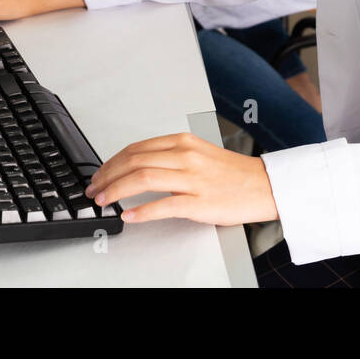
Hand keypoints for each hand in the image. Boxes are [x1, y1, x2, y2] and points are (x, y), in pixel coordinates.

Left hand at [84, 132, 278, 225]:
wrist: (264, 186)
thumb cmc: (232, 173)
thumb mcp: (199, 153)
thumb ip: (170, 156)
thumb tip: (137, 167)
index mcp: (183, 142)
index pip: (136, 148)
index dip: (111, 162)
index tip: (100, 174)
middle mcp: (185, 156)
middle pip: (134, 161)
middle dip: (107, 176)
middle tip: (95, 189)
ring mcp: (192, 179)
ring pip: (143, 178)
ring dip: (116, 190)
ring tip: (104, 201)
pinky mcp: (199, 202)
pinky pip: (164, 205)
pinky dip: (142, 211)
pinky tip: (130, 216)